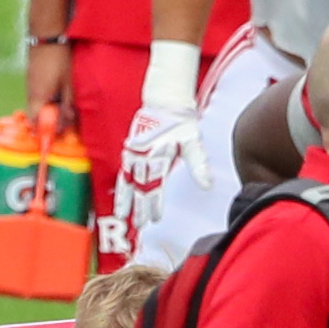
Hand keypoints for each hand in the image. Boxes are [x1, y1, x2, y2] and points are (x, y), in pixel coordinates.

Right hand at [25, 43, 76, 130]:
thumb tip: (67, 124)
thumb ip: (68, 105)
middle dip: (50, 124)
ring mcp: (30, 86)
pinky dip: (49, 102)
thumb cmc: (60, 60)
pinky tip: (62, 98)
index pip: (36, 124)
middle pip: (37, 117)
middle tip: (67, 127)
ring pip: (38, 107)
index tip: (55, 140)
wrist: (46, 37)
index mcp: (38, 98)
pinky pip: (39, 97)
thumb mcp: (69, 84)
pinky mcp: (33, 80)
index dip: (45, 133)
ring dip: (51, 112)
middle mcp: (30, 94)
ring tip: (68, 113)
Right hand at [114, 104, 210, 227]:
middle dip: (139, 207)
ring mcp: (133, 153)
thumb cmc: (182, 123)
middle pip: (139, 187)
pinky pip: (122, 172)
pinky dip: (120, 186)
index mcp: (159, 155)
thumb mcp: (194, 142)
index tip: (155, 219)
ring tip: (123, 216)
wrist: (165, 102)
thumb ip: (199, 165)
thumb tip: (208, 186)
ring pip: (126, 181)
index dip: (154, 204)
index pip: (154, 186)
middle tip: (140, 225)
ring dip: (124, 200)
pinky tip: (120, 199)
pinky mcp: (129, 150)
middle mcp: (142, 156)